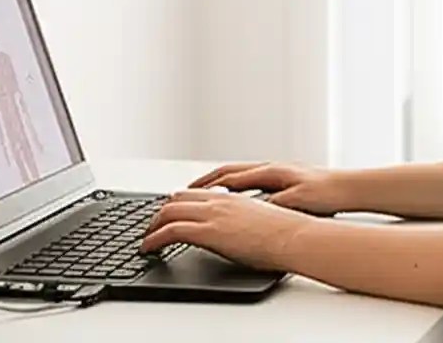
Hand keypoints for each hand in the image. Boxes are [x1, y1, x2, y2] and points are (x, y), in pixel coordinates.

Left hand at [139, 189, 317, 270]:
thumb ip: (242, 222)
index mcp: (231, 198)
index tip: (168, 214)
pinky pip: (170, 231)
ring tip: (146, 240)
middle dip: (159, 213)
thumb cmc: (286, 234)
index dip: (176, 204)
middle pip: (176, 199)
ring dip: (152, 226)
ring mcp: (212, 214)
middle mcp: (218, 201)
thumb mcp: (259, 222)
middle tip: (152, 227)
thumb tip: (238, 235)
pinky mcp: (208, 231)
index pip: (193, 194)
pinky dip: (153, 239)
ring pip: (168, 211)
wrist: (295, 237)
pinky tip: (148, 249)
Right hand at [189, 162, 349, 215]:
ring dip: (219, 180)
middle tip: (184, 191)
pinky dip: (236, 185)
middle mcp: (271, 167)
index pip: (229, 178)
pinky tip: (234, 194)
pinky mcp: (285, 178)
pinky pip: (251, 178)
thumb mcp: (295, 202)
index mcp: (270, 172)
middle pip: (229, 171)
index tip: (186, 194)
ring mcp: (277, 171)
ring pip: (240, 173)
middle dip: (205, 181)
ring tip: (202, 191)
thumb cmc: (325, 193)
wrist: (349, 187)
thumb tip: (247, 208)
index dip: (206, 186)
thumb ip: (269, 204)